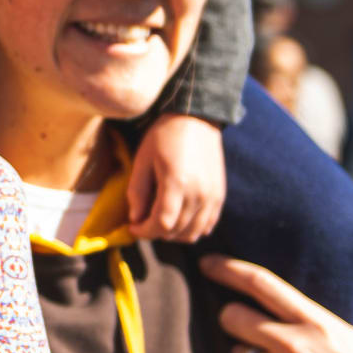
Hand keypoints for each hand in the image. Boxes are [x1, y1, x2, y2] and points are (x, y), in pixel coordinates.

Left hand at [127, 113, 223, 240]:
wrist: (196, 119)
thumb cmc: (163, 136)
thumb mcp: (143, 160)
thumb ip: (137, 191)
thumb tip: (135, 219)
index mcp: (177, 183)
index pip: (162, 224)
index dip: (144, 231)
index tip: (132, 227)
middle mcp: (199, 194)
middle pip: (176, 231)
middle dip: (155, 232)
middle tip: (142, 223)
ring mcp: (213, 197)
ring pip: (192, 233)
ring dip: (173, 234)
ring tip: (158, 221)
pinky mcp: (220, 196)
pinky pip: (207, 225)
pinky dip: (191, 228)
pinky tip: (178, 219)